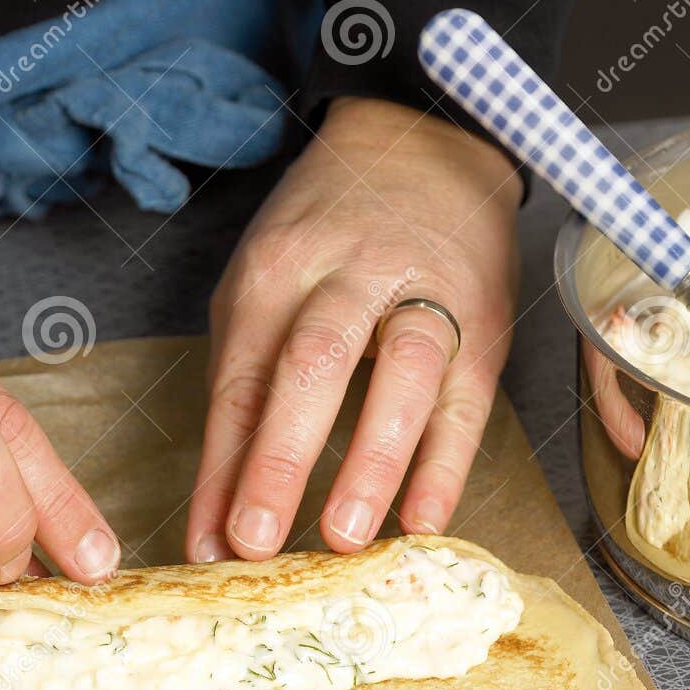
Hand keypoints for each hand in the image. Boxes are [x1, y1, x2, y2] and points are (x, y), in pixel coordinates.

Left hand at [187, 99, 521, 562]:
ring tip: (343, 540)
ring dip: (370, 463)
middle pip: (312, 365)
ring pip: (401, 374)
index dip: (221, 469)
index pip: (241, 380)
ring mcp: (425, 293)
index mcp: (276, 270)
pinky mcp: (483, 322)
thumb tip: (217, 520)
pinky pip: (467, 398)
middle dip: (279, 462)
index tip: (206, 546)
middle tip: (256, 544)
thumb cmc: (328, 239)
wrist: (426, 143)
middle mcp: (347, 275)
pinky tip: (423, 521)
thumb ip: (244, 397)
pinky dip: (445, 464)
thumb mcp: (266, 291)